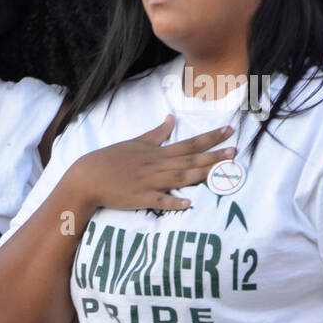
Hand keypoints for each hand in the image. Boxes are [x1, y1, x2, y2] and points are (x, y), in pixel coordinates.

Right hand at [69, 116, 234, 212]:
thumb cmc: (110, 159)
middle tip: (235, 151)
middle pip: (189, 160)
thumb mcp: (134, 142)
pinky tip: (189, 203)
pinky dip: (173, 202)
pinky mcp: (140, 198)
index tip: (228, 130)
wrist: (87, 177)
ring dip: (202, 174)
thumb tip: (171, 119)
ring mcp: (148, 183)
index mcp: (155, 152)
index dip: (209, 137)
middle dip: (213, 155)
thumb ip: (156, 134)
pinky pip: (159, 201)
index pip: (188, 143)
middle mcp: (156, 166)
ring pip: (180, 178)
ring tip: (222, 171)